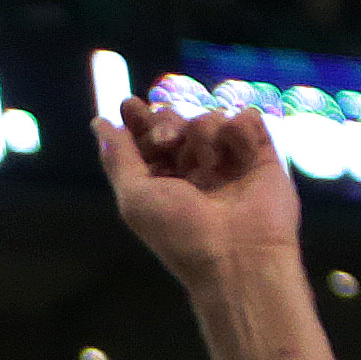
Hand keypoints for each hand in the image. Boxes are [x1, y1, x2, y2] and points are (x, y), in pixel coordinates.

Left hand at [98, 97, 300, 284]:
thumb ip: (118, 158)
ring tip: (209, 165)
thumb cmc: (180, 233)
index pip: (146, 139)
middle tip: (167, 140)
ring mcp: (227, 163)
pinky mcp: (261, 156)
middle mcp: (193, 171)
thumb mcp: (134, 197)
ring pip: (209, 117)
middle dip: (166, 122)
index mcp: (160, 182)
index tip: (127, 104)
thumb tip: (99, 123)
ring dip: (203, 134)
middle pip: (176, 121)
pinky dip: (238, 129)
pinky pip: (246, 118)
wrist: (237, 255)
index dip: (136, 120)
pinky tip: (238, 154)